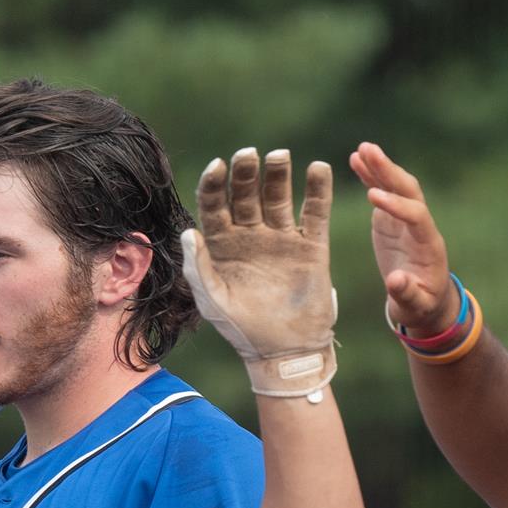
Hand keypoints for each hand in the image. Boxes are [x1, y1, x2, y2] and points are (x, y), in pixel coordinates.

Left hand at [185, 147, 336, 399]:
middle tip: (248, 155)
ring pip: (278, 197)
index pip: (214, 206)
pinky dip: (318, 190)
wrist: (284, 351)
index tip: (217, 167)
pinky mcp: (310, 245)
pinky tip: (318, 168)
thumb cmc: (241, 328)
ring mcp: (281, 238)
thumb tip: (188, 232)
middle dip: (245, 174)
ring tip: (279, 155)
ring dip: (278, 174)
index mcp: (222, 245)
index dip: (214, 185)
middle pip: (246, 195)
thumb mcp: (213, 300)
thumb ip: (198, 267)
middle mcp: (250, 236)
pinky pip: (315, 212)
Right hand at [347, 142, 456, 335]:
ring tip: (361, 148)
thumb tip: (395, 280)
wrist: (424, 301)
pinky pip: (383, 193)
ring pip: (396, 187)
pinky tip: (356, 160)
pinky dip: (371, 176)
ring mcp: (405, 221)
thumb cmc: (421, 306)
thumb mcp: (414, 306)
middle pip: (408, 191)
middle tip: (369, 151)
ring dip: (380, 167)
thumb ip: (406, 294)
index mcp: (429, 245)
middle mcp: (420, 226)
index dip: (396, 205)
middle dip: (389, 172)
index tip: (372, 196)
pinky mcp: (392, 221)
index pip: (416, 216)